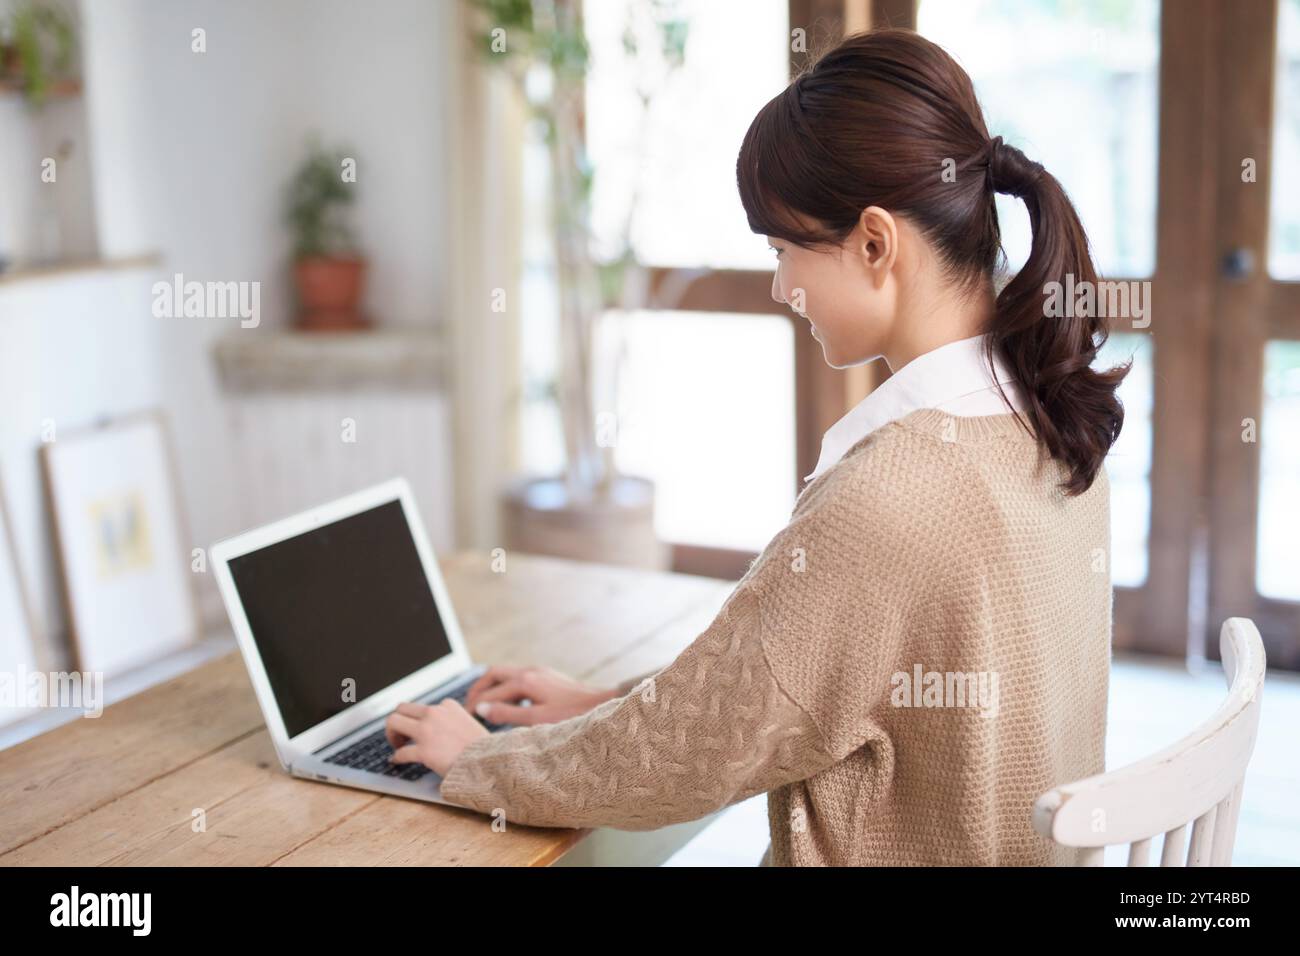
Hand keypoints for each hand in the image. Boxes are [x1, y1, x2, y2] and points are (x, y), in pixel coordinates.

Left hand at [385, 700, 487, 776]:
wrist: (489, 762)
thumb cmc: (483, 748)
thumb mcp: (469, 724)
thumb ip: (452, 722)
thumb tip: (441, 731)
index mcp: (447, 706)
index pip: (423, 707)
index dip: (416, 719)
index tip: (416, 729)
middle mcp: (434, 713)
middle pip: (401, 708)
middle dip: (397, 721)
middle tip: (400, 735)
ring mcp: (427, 731)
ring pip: (393, 722)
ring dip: (391, 734)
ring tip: (396, 745)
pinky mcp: (423, 751)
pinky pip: (400, 752)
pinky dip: (397, 757)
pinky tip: (397, 762)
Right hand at [463, 664, 617, 726]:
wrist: (601, 704)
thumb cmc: (572, 715)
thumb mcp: (536, 719)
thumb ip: (507, 714)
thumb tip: (482, 709)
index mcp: (525, 680)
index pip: (491, 691)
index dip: (476, 704)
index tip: (465, 715)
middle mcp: (531, 671)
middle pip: (495, 673)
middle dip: (479, 687)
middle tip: (469, 704)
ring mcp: (541, 671)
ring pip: (508, 673)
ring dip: (494, 686)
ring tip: (486, 704)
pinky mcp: (548, 676)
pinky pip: (520, 677)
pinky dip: (508, 687)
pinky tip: (511, 703)